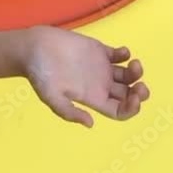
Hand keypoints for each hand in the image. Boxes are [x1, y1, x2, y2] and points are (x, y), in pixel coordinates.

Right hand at [23, 26, 149, 126]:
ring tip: (135, 64)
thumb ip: (68, 111)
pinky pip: (119, 55)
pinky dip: (126, 54)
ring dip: (136, 72)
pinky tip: (122, 53)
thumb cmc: (40, 73)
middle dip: (139, 92)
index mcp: (92, 98)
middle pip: (128, 94)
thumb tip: (90, 124)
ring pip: (128, 75)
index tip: (135, 99)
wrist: (31, 48)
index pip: (119, 110)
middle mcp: (99, 85)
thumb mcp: (50, 97)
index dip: (131, 109)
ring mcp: (100, 67)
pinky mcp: (98, 51)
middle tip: (141, 86)